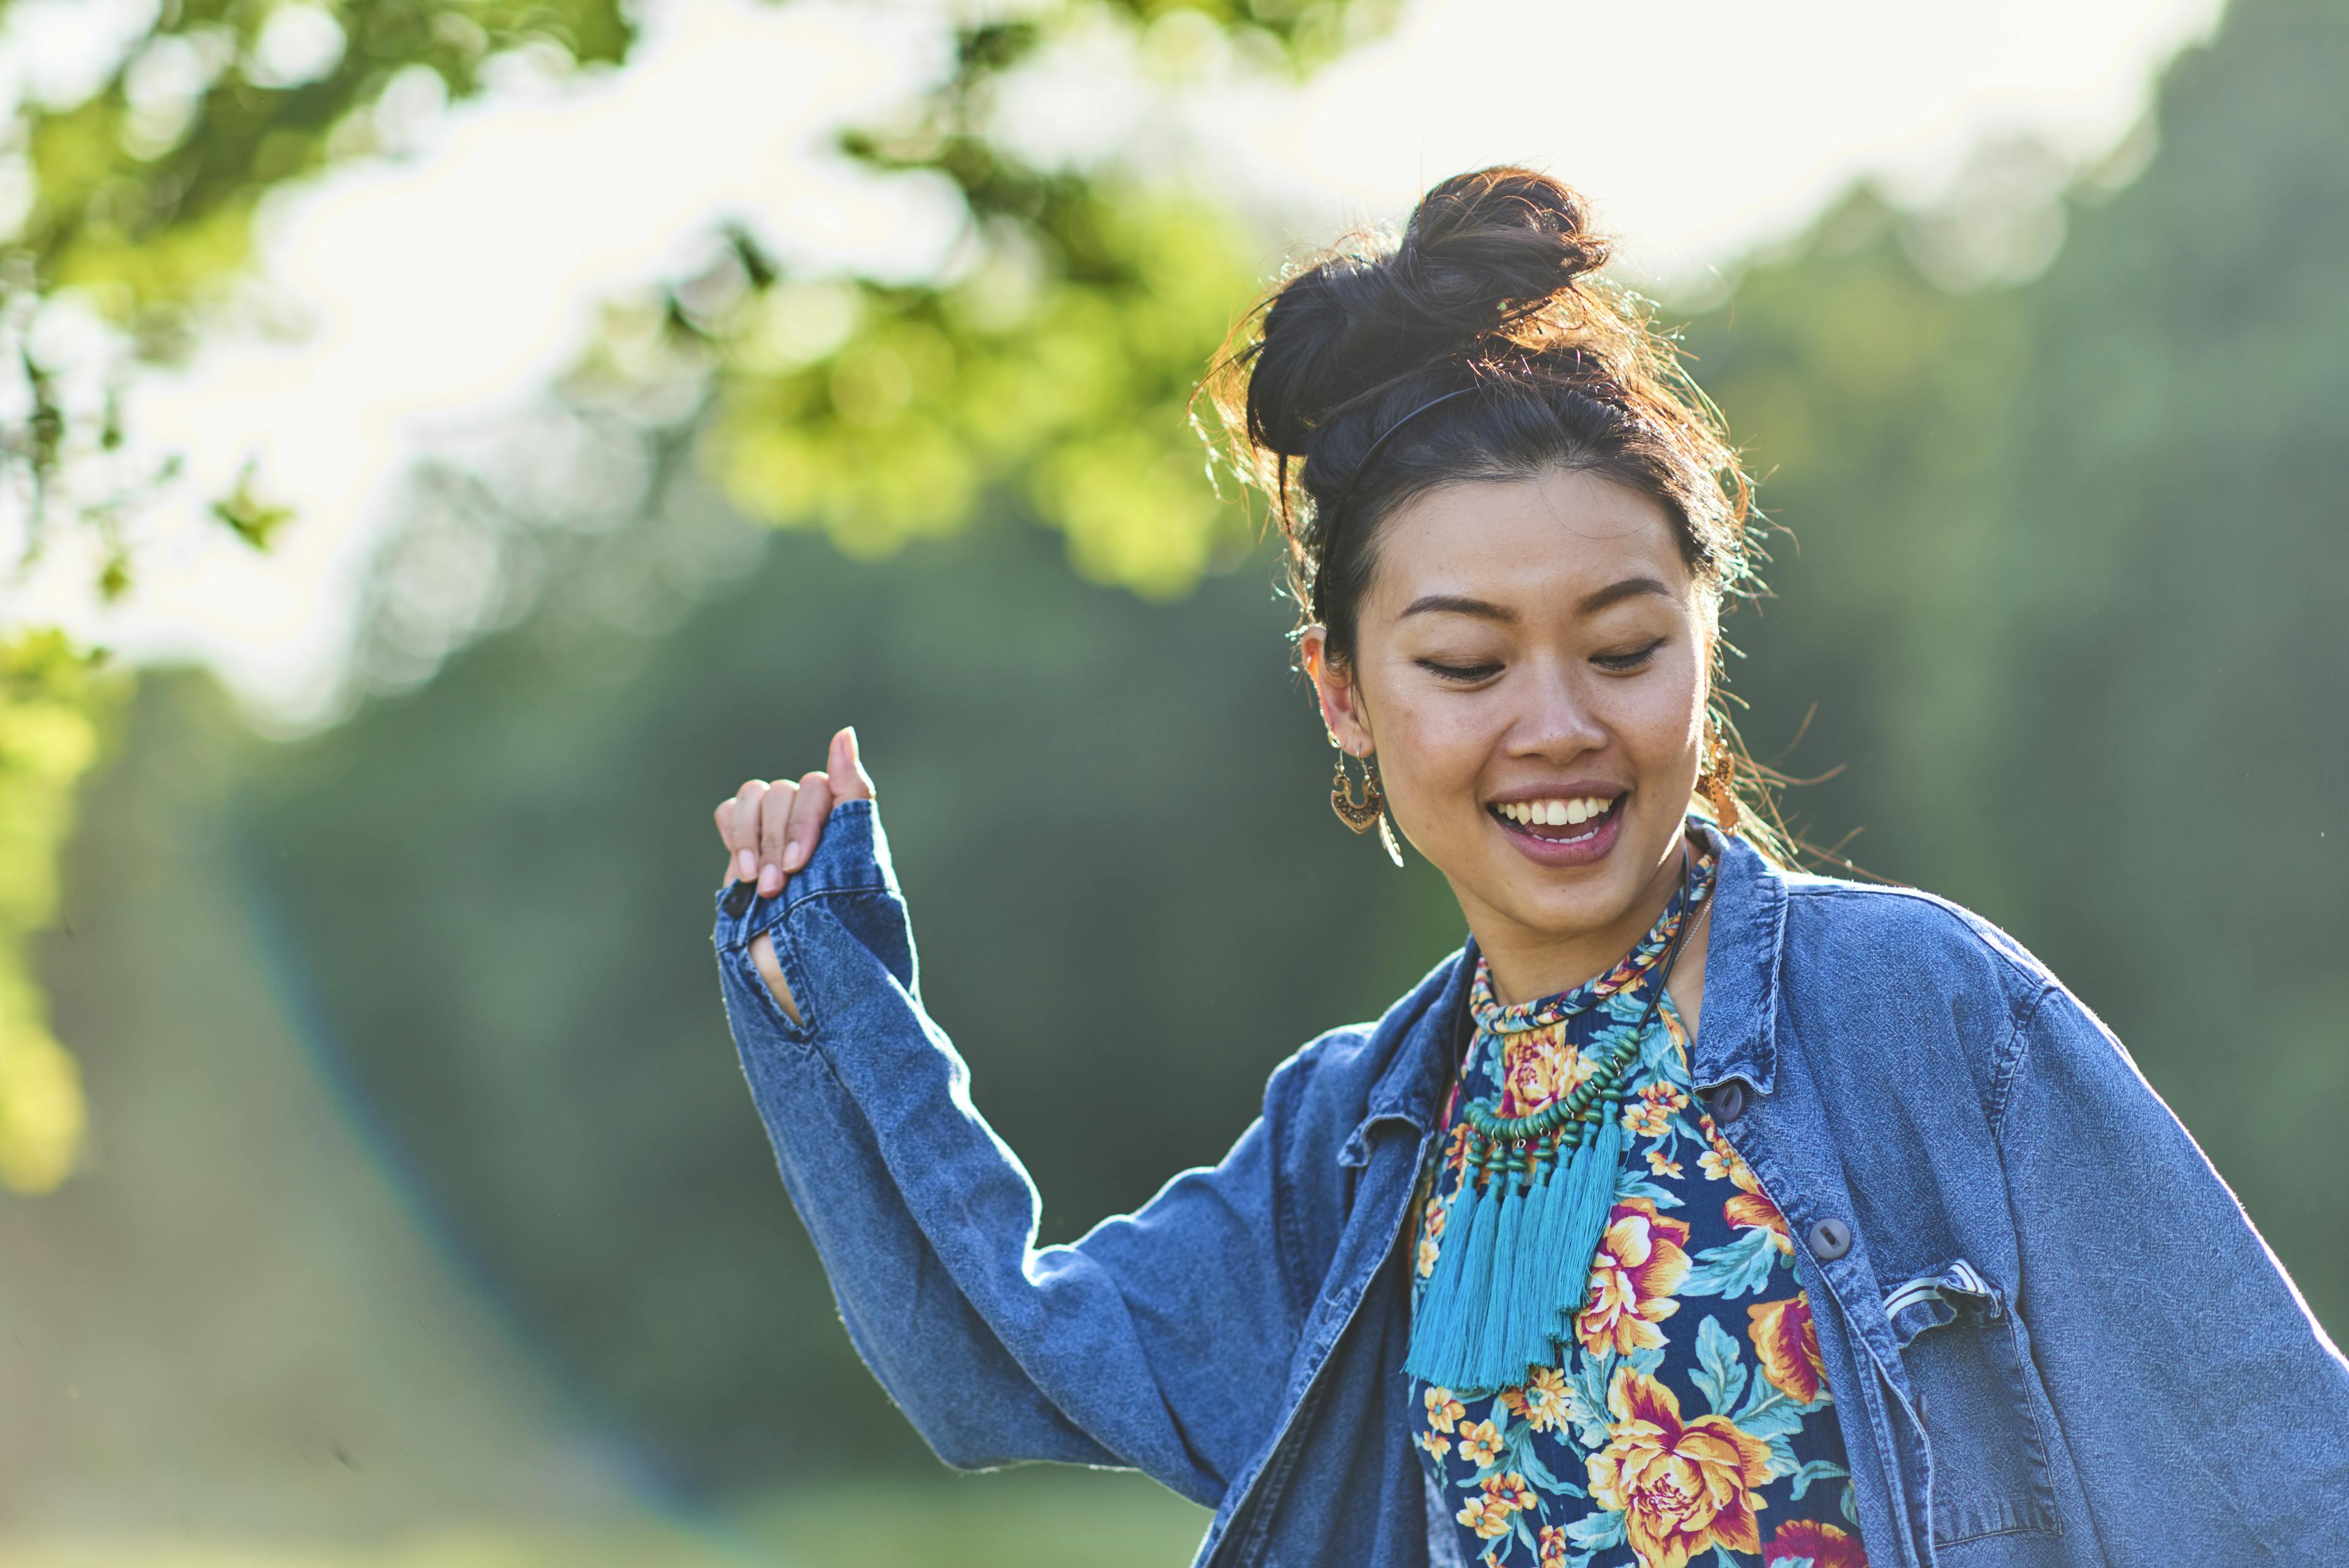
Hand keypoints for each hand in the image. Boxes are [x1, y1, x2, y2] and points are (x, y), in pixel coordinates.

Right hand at [714, 726, 873, 1021]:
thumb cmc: (846, 945)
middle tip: (779, 889)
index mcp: (851, 832)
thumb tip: (844, 733)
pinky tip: (742, 877)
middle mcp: (816, 832)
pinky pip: (731, 812)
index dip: (809, 819)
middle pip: (788, 791)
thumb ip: (853, 801)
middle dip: (780, 838)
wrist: (809, 1001)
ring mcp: (778, 843)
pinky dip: (735, 835)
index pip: (823, 786)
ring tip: (760, 888)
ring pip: (757, 796)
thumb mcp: (858, 871)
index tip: (802, 867)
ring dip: (754, 839)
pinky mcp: (745, 860)